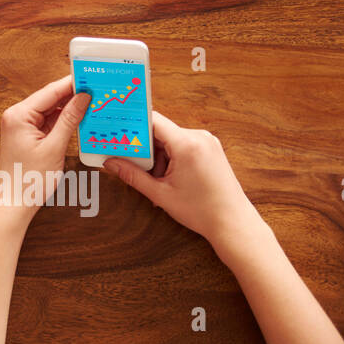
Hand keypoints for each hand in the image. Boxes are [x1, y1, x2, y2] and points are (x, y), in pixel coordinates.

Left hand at [0, 75, 89, 222]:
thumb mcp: (54, 147)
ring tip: (93, 100)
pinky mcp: (27, 134)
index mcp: (18, 115)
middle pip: (50, 98)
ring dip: (70, 106)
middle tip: (97, 88)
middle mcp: (17, 116)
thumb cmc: (29, 179)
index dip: (72, 83)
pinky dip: (63, 119)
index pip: (50, 92)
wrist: (15, 202)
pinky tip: (80, 116)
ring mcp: (21, 125)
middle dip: (73, 94)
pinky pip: (48, 120)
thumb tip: (83, 97)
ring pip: (50, 109)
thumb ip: (69, 120)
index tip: (91, 77)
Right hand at [102, 111, 262, 251]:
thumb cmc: (202, 211)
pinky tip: (169, 178)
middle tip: (132, 165)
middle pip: (159, 132)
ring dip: (158, 157)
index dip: (131, 124)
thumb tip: (110, 163)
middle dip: (144, 149)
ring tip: (158, 181)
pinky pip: (182, 145)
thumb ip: (132, 175)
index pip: (152, 121)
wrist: (233, 223)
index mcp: (187, 145)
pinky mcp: (210, 149)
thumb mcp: (160, 193)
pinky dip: (170, 158)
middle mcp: (199, 137)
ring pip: (169, 140)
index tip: (116, 131)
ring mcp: (207, 142)